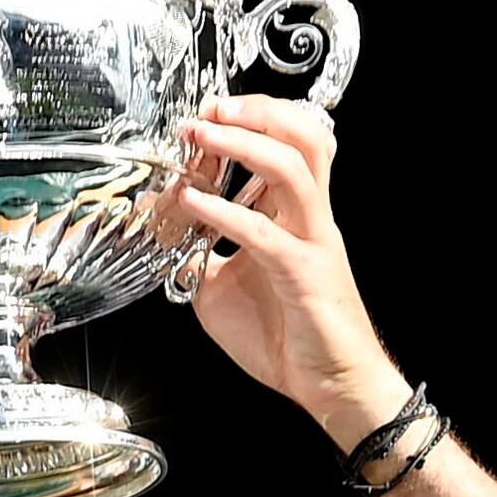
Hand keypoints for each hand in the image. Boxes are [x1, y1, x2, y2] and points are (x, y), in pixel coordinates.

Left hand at [163, 95, 407, 444]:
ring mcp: (312, 241)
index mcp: (295, 217)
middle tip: (207, 109)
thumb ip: (200, 254)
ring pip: (293, 167)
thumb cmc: (290, 340)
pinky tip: (194, 203)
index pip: (279, 146)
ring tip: (203, 136)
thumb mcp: (224, 289)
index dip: (241, 122)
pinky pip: (264, 232)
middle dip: (255, 112)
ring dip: (244, 143)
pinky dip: (225, 211)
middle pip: (302, 136)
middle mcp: (310, 219)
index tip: (199, 119)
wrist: (333, 386)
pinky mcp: (305, 273)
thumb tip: (163, 235)